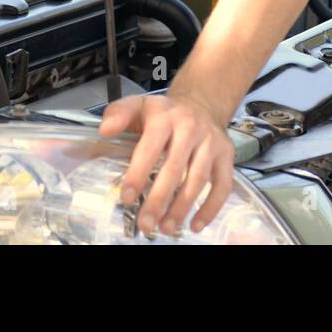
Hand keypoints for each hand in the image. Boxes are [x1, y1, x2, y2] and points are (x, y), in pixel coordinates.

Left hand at [98, 92, 234, 236]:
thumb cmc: (164, 113)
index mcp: (165, 117)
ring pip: (198, 179)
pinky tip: (195, 225)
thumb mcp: (138, 105)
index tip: (127, 199)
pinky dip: (211, 208)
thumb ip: (117, 114)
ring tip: (166, 228)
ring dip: (182, 207)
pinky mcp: (227, 155)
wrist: (202, 103)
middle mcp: (190, 128)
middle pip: (175, 168)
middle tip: (145, 224)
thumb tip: (104, 131)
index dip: (138, 174)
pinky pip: (222, 185)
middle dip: (159, 199)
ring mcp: (211, 142)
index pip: (150, 147)